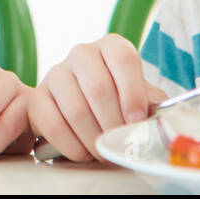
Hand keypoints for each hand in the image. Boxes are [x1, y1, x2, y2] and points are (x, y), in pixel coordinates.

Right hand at [28, 33, 166, 162]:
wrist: (86, 108)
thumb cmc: (118, 101)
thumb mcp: (139, 97)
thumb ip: (151, 103)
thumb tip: (162, 117)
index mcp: (111, 46)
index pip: (123, 59)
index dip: (132, 92)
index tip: (136, 120)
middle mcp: (82, 53)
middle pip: (98, 87)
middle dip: (113, 124)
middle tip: (120, 143)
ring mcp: (56, 73)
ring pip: (76, 109)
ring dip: (94, 138)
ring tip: (104, 151)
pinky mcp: (38, 97)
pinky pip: (52, 124)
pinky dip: (72, 145)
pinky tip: (84, 151)